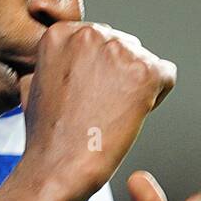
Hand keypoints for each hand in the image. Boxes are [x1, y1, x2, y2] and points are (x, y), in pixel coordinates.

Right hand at [20, 22, 175, 200]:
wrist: (58, 167)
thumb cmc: (47, 136)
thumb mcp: (34, 85)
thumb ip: (57, 62)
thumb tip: (73, 61)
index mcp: (61, 33)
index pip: (98, 39)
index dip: (96, 70)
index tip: (87, 94)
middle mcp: (90, 33)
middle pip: (123, 46)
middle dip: (117, 75)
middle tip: (101, 108)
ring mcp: (119, 50)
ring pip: (144, 61)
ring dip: (135, 86)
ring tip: (112, 114)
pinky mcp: (145, 71)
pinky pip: (166, 75)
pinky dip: (156, 97)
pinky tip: (131, 115)